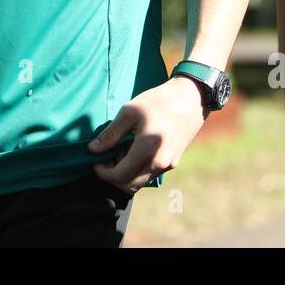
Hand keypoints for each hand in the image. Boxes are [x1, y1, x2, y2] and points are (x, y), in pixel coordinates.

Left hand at [88, 75, 207, 195]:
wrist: (191, 97)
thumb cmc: (159, 100)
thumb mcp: (130, 111)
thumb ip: (110, 133)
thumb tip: (92, 149)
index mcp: (147, 149)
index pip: (119, 176)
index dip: (102, 173)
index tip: (96, 161)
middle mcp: (160, 162)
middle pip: (129, 186)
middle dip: (113, 177)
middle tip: (106, 159)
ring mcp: (169, 164)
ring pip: (141, 182)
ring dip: (126, 174)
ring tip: (121, 151)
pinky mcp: (174, 161)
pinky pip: (151, 174)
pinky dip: (138, 169)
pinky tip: (135, 149)